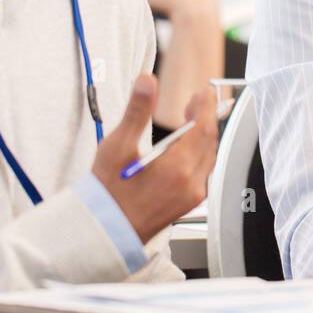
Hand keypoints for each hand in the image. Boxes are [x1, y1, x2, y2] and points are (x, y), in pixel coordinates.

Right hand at [92, 74, 218, 243]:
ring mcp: (191, 196)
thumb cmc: (108, 193)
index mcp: (177, 168)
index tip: (202, 92)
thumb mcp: (118, 146)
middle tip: (195, 102)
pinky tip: (185, 148)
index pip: (203, 129)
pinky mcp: (187, 204)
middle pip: (208, 142)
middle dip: (204, 119)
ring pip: (207, 158)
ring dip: (202, 136)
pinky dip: (198, 154)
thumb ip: (137, 111)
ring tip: (189, 121)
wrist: (104, 230)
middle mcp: (190, 184)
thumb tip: (147, 82)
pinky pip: (202, 172)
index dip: (205, 107)